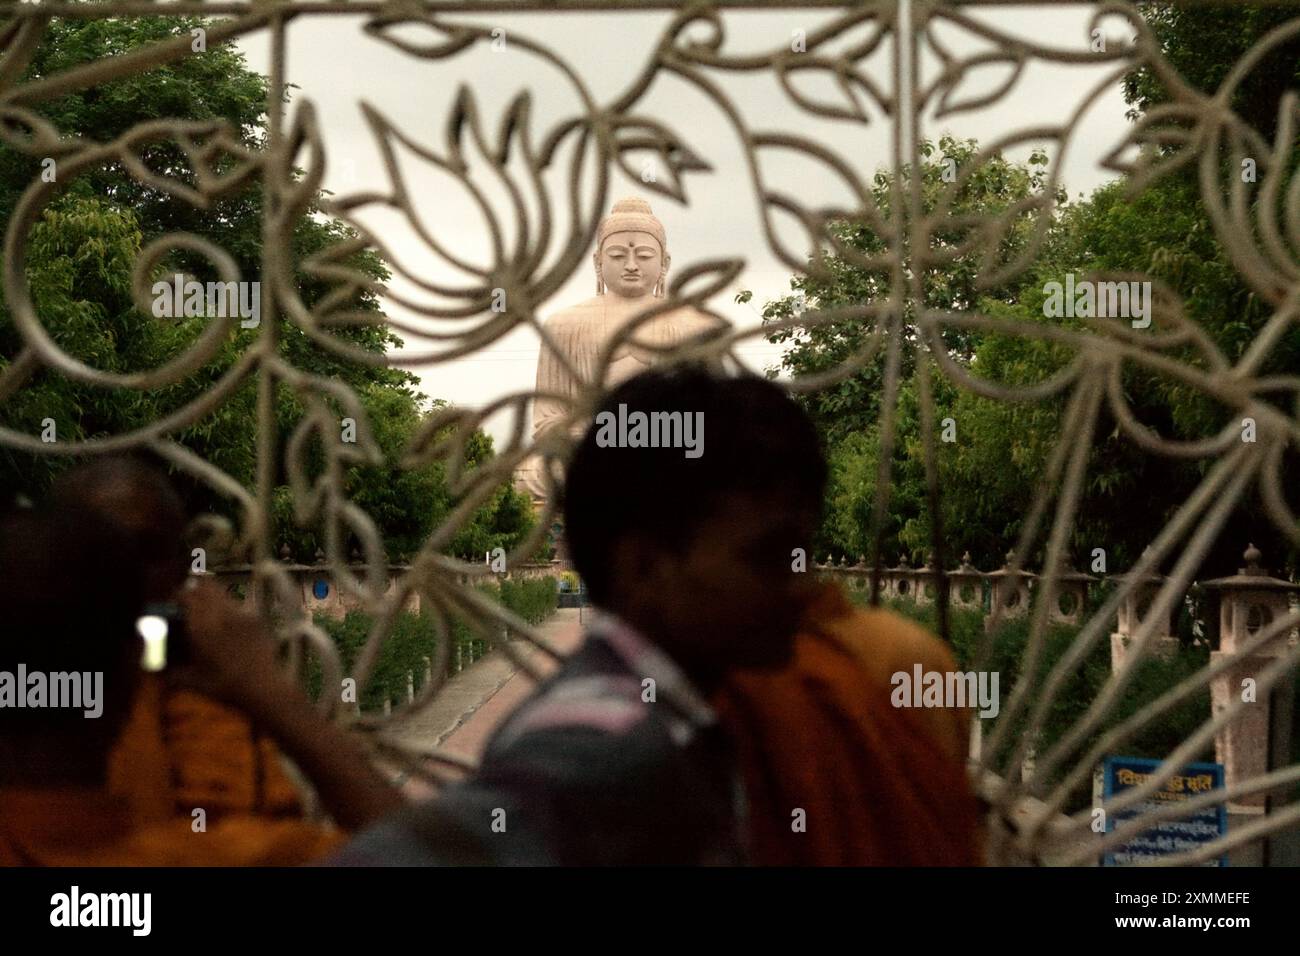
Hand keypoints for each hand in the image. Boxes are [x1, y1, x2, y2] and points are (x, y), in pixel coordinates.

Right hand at [170, 579, 294, 713]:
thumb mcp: (193, 682)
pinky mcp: (257, 618)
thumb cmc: (225, 687)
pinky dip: (229, 608)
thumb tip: (155, 671)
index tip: (174, 603)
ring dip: (213, 597)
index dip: (178, 595)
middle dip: (196, 590)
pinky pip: (239, 605)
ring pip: (223, 593)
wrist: (264, 687)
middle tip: (190, 603)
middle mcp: (222, 614)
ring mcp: (242, 614)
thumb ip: (171, 673)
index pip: (187, 595)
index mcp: (202, 627)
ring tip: (210, 614)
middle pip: (206, 586)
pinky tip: (229, 625)